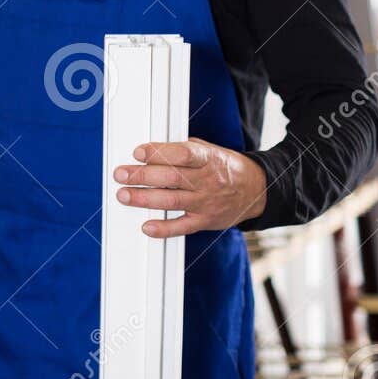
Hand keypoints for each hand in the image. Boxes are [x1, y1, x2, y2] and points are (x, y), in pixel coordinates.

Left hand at [113, 138, 267, 236]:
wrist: (256, 191)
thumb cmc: (225, 167)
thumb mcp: (210, 150)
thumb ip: (183, 149)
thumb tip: (151, 149)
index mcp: (207, 159)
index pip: (182, 154)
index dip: (159, 153)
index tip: (138, 152)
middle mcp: (206, 181)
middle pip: (171, 177)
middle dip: (142, 176)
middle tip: (120, 174)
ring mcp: (206, 203)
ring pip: (172, 200)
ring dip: (144, 199)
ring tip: (124, 195)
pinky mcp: (205, 221)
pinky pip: (182, 227)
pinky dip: (164, 229)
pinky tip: (147, 227)